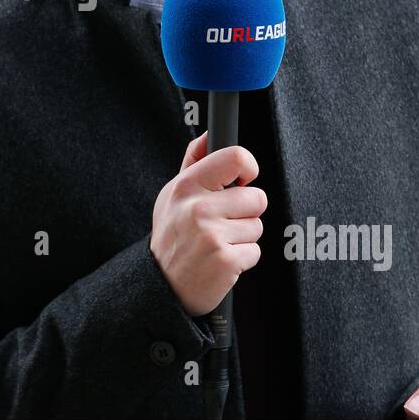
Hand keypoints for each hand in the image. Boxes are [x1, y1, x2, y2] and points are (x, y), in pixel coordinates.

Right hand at [150, 130, 266, 316]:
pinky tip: (221, 260)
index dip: (248, 167)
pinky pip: (255, 251)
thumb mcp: (172, 195)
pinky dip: (243, 259)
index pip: (236, 158)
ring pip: (257, 226)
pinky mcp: (225, 261)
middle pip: (257, 198)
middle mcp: (198, 208)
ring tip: (218, 243)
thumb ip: (193, 163)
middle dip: (246, 213)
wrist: (161, 285)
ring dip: (243, 238)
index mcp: (187, 186)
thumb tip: (209, 134)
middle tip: (224, 223)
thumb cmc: (171, 236)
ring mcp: (212, 235)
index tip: (244, 179)